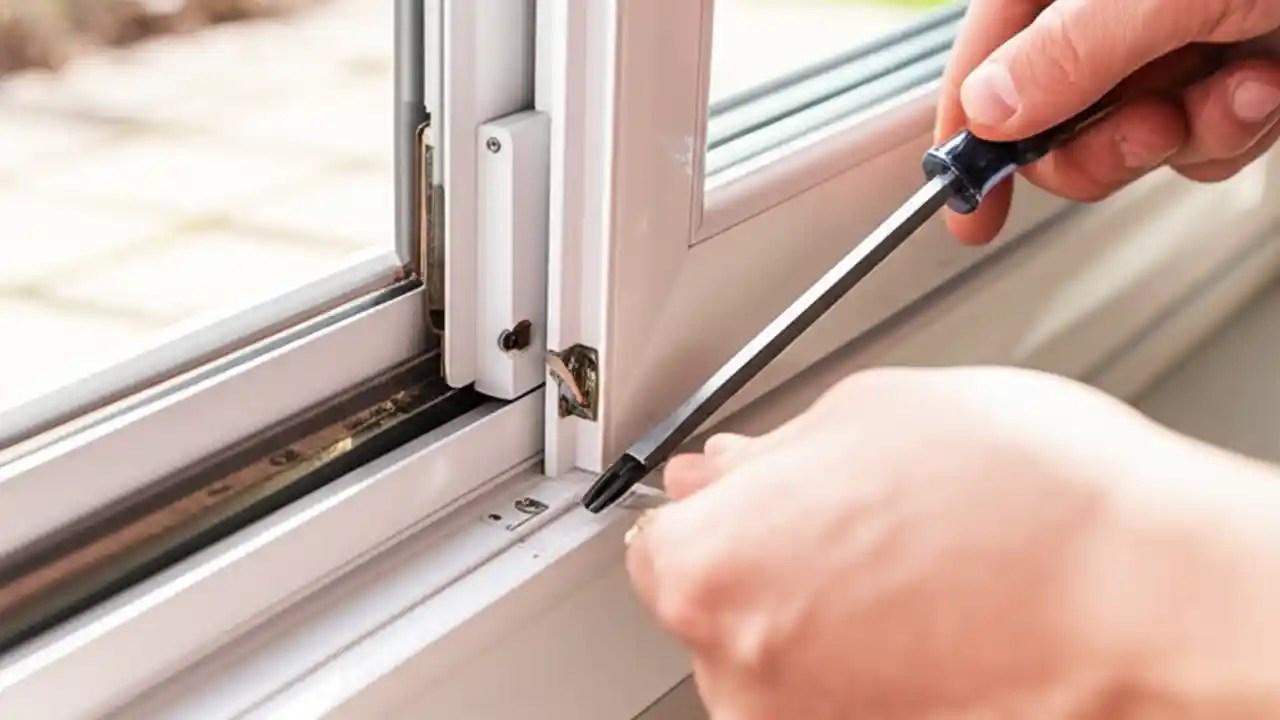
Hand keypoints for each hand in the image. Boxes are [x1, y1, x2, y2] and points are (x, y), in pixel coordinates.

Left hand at [626, 367, 1279, 718]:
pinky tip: (929, 624)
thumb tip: (728, 470)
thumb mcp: (867, 414)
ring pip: (775, 660)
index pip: (659, 545)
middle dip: (764, 563)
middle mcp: (738, 666)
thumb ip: (770, 455)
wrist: (1147, 595)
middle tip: (850, 525)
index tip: (747, 506)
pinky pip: (833, 700)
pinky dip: (861, 670)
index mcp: (712, 566)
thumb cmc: (1027, 501)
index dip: (715, 515)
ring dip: (814, 619)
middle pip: (713, 606)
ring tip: (908, 576)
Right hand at [936, 0, 1279, 244]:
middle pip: (1053, 112)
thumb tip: (988, 108)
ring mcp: (1180, 35)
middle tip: (1141, 133)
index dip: (968, 131)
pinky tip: (1270, 85)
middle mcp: (1120, 6)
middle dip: (1102, 141)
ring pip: (1133, 135)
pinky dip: (1237, 127)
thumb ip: (1072, 49)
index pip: (990, 51)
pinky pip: (1201, 137)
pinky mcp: (1235, 66)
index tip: (966, 203)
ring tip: (1243, 87)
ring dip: (1190, 132)